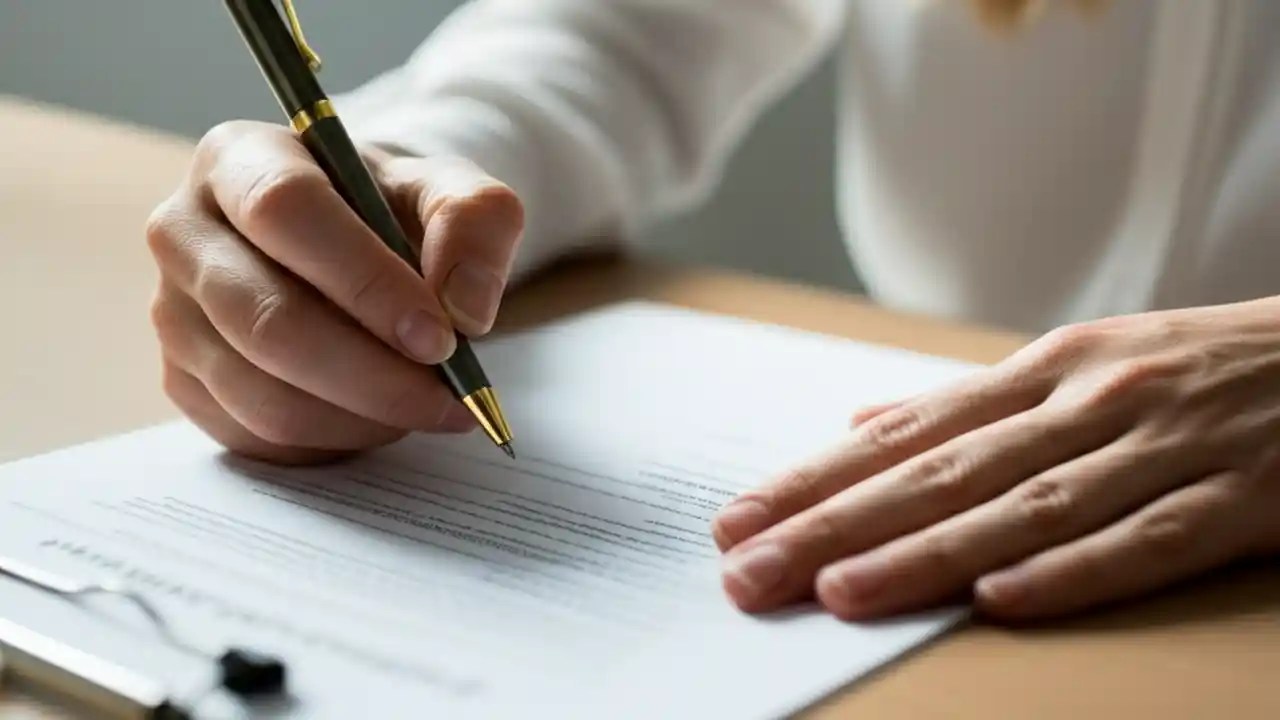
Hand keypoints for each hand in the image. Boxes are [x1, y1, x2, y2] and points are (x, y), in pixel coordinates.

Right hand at [145, 121, 523, 463]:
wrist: (352, 245)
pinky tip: (379, 414)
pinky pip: (260, 436)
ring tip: (425, 404)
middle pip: (268, 321)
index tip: (439, 337)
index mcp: (240, 159)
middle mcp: (184, 232)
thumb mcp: (447, 190)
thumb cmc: (390, 211)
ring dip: (363, 417)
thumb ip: (476, 221)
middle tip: (451, 398)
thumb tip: (465, 309)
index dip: (365, 282)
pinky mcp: (182, 380)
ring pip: (265, 395)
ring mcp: (172, 313)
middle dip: (374, 376)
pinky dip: (336, 440)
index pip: (285, 211)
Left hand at [711, 299, 1279, 620]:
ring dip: (926, 554)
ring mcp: (1160, 448)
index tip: (738, 518)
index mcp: (1042, 373)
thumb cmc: (1197, 366)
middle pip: (941, 473)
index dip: (815, 477)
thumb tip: (864, 420)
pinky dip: (1073, 571)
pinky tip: (1001, 602)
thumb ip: (970, 403)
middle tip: (750, 568)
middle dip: (836, 523)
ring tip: (839, 591)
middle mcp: (1086, 403)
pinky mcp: (1238, 499)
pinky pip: (1144, 540)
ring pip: (1023, 509)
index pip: (904, 433)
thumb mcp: (1081, 363)